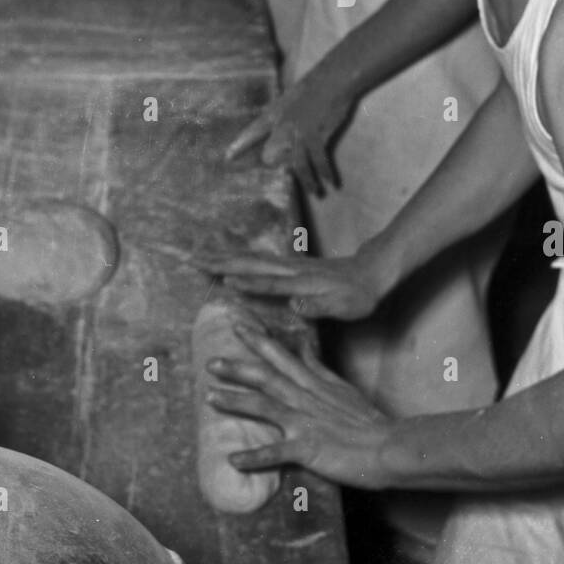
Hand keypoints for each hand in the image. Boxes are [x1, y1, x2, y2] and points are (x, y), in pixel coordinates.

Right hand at [190, 244, 394, 320]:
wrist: (372, 271)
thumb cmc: (359, 295)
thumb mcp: (345, 307)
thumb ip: (319, 307)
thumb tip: (294, 306)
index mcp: (301, 282)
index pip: (269, 282)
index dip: (246, 282)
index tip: (221, 279)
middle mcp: (291, 269)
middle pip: (250, 263)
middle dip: (220, 261)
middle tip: (191, 258)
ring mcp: (289, 264)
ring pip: (251, 258)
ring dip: (224, 256)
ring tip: (199, 256)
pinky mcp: (290, 264)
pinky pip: (258, 259)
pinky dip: (238, 257)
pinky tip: (228, 259)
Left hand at [206, 326, 392, 486]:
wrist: (386, 446)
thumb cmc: (365, 419)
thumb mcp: (339, 386)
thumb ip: (316, 366)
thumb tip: (302, 344)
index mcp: (311, 383)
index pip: (279, 354)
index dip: (256, 338)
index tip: (235, 321)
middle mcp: (304, 398)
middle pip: (266, 376)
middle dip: (237, 367)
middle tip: (210, 361)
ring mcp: (304, 422)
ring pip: (265, 407)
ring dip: (236, 402)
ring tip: (209, 398)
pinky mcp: (308, 448)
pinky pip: (276, 452)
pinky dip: (254, 457)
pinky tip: (233, 460)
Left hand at [224, 71, 353, 194]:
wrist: (333, 78)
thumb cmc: (315, 86)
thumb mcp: (291, 99)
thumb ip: (283, 118)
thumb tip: (280, 139)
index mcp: (274, 113)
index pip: (252, 132)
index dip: (239, 146)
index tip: (227, 159)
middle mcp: (282, 125)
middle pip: (270, 155)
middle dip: (276, 167)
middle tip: (284, 176)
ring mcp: (299, 132)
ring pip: (297, 165)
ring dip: (308, 181)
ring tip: (316, 192)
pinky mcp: (316, 136)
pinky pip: (319, 161)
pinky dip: (326, 173)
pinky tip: (331, 182)